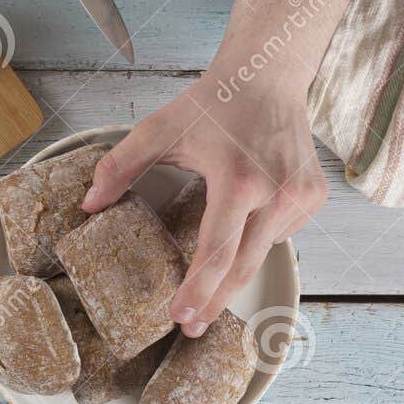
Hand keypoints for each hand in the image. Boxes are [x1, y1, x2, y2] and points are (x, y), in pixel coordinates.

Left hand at [80, 0, 353, 335]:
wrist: (268, 77)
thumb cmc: (212, 104)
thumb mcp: (159, 129)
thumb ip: (118, 166)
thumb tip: (88, 206)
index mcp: (236, 181)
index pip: (215, 253)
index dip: (197, 292)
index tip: (180, 319)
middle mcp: (275, 194)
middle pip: (242, 267)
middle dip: (214, 301)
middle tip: (191, 327)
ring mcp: (301, 197)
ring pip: (261, 251)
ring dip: (236, 260)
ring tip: (214, 255)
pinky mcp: (315, 197)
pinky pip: (280, 234)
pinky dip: (259, 234)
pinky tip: (247, 211)